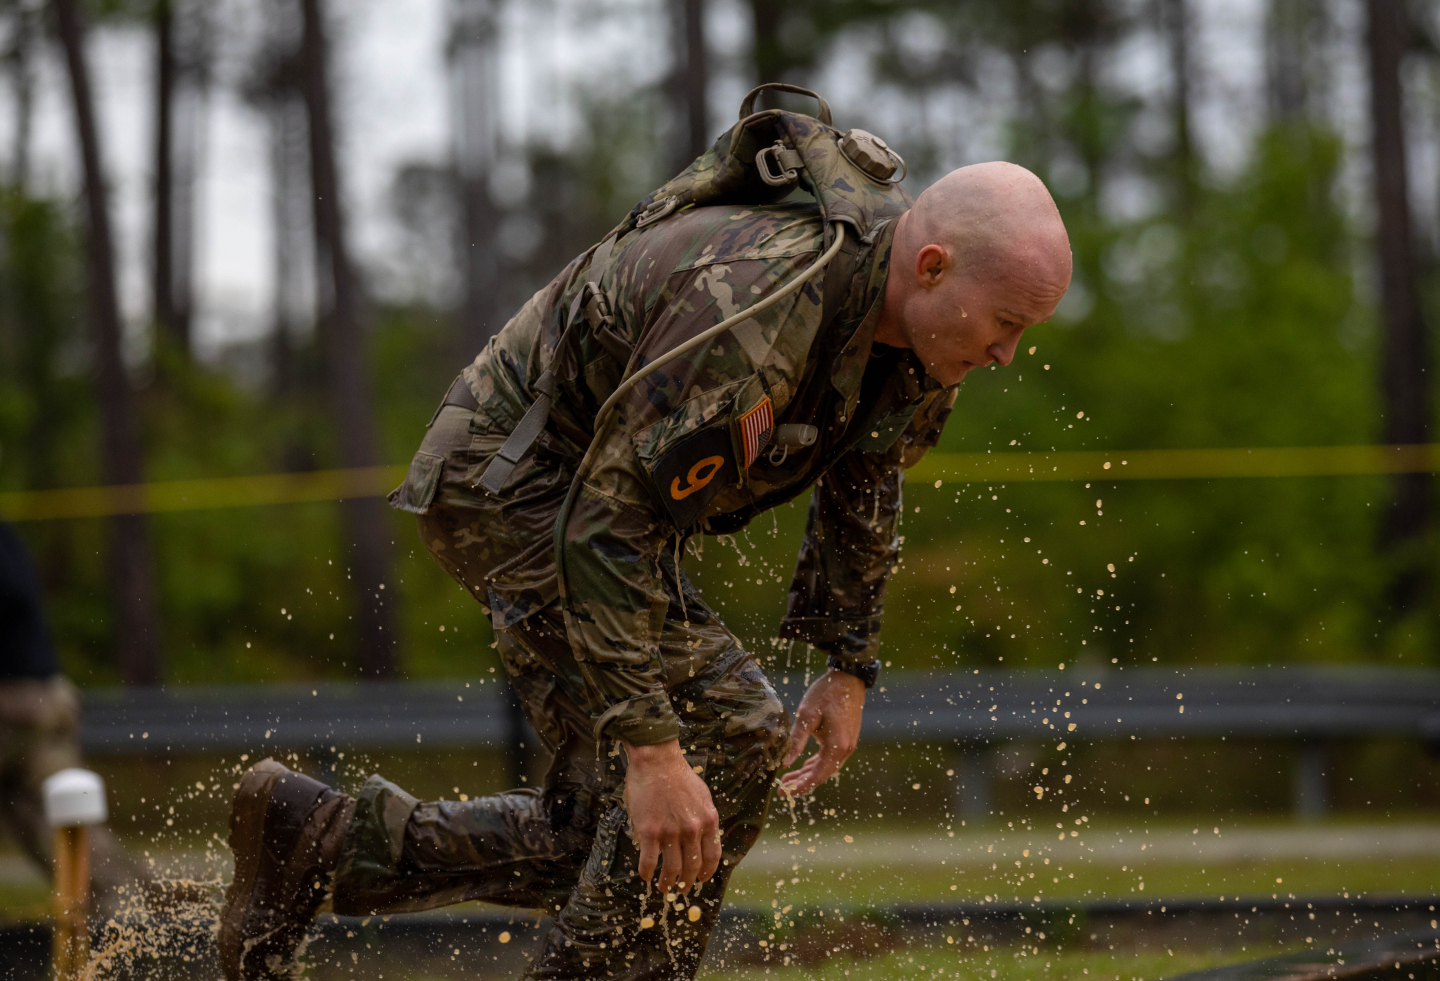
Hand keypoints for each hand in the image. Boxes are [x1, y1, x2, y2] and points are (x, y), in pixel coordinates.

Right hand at [623, 739, 720, 893]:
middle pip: (691, 867)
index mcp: (708, 821)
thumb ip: (705, 817)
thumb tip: (705, 835)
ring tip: (663, 888)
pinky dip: (647, 872)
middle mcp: (692, 830)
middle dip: (686, 882)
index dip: (706, 872)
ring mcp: (670, 832)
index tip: (700, 879)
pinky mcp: (649, 832)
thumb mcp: (702, 796)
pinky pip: (649, 861)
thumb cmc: (678, 775)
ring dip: (667, 883)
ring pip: (671, 870)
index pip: (712, 856)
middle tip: (680, 888)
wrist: (657, 761)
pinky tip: (645, 875)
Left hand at [779, 668, 865, 795]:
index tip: (785, 793)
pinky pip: (830, 758)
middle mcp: (845, 749)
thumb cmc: (826, 694)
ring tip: (788, 779)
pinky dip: (816, 764)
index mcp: (837, 746)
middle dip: (802, 783)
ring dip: (808, 774)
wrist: (848, 678)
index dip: (801, 786)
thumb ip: (797, 741)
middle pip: (822, 774)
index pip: (817, 775)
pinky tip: (804, 766)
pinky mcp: (846, 739)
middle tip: (783, 790)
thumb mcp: (807, 715)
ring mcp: (848, 744)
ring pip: (826, 767)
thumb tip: (784, 763)